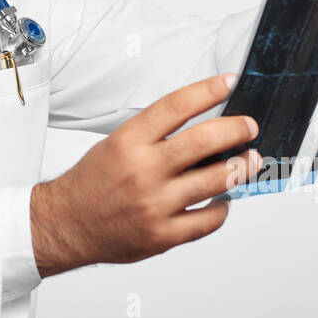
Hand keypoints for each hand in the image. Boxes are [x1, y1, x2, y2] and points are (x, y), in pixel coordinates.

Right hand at [29, 73, 259, 277]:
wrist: (65, 224)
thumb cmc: (91, 183)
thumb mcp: (114, 144)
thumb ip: (154, 136)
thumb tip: (202, 128)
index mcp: (128, 142)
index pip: (176, 106)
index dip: (207, 90)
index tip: (229, 82)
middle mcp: (143, 171)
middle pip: (203, 141)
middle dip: (236, 129)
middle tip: (249, 126)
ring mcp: (154, 205)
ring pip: (215, 181)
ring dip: (241, 168)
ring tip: (252, 160)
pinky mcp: (162, 235)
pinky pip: (208, 220)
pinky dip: (222, 208)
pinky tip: (223, 199)